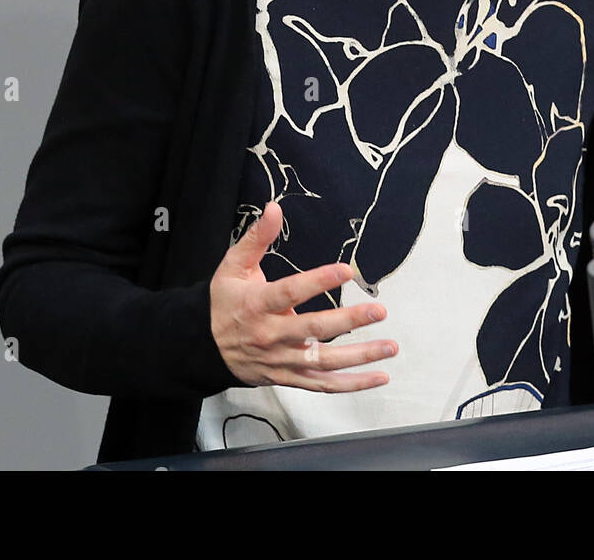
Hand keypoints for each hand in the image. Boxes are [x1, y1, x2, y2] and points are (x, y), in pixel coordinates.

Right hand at [209, 201, 397, 390]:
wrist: (203, 346)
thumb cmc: (224, 301)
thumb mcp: (233, 266)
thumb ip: (256, 238)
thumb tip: (274, 208)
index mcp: (256, 305)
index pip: (290, 292)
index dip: (318, 281)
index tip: (346, 270)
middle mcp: (270, 335)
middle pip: (312, 330)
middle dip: (349, 321)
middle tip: (379, 311)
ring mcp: (280, 360)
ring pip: (323, 362)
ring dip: (359, 356)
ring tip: (390, 347)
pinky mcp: (288, 377)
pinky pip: (322, 385)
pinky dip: (350, 384)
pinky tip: (377, 377)